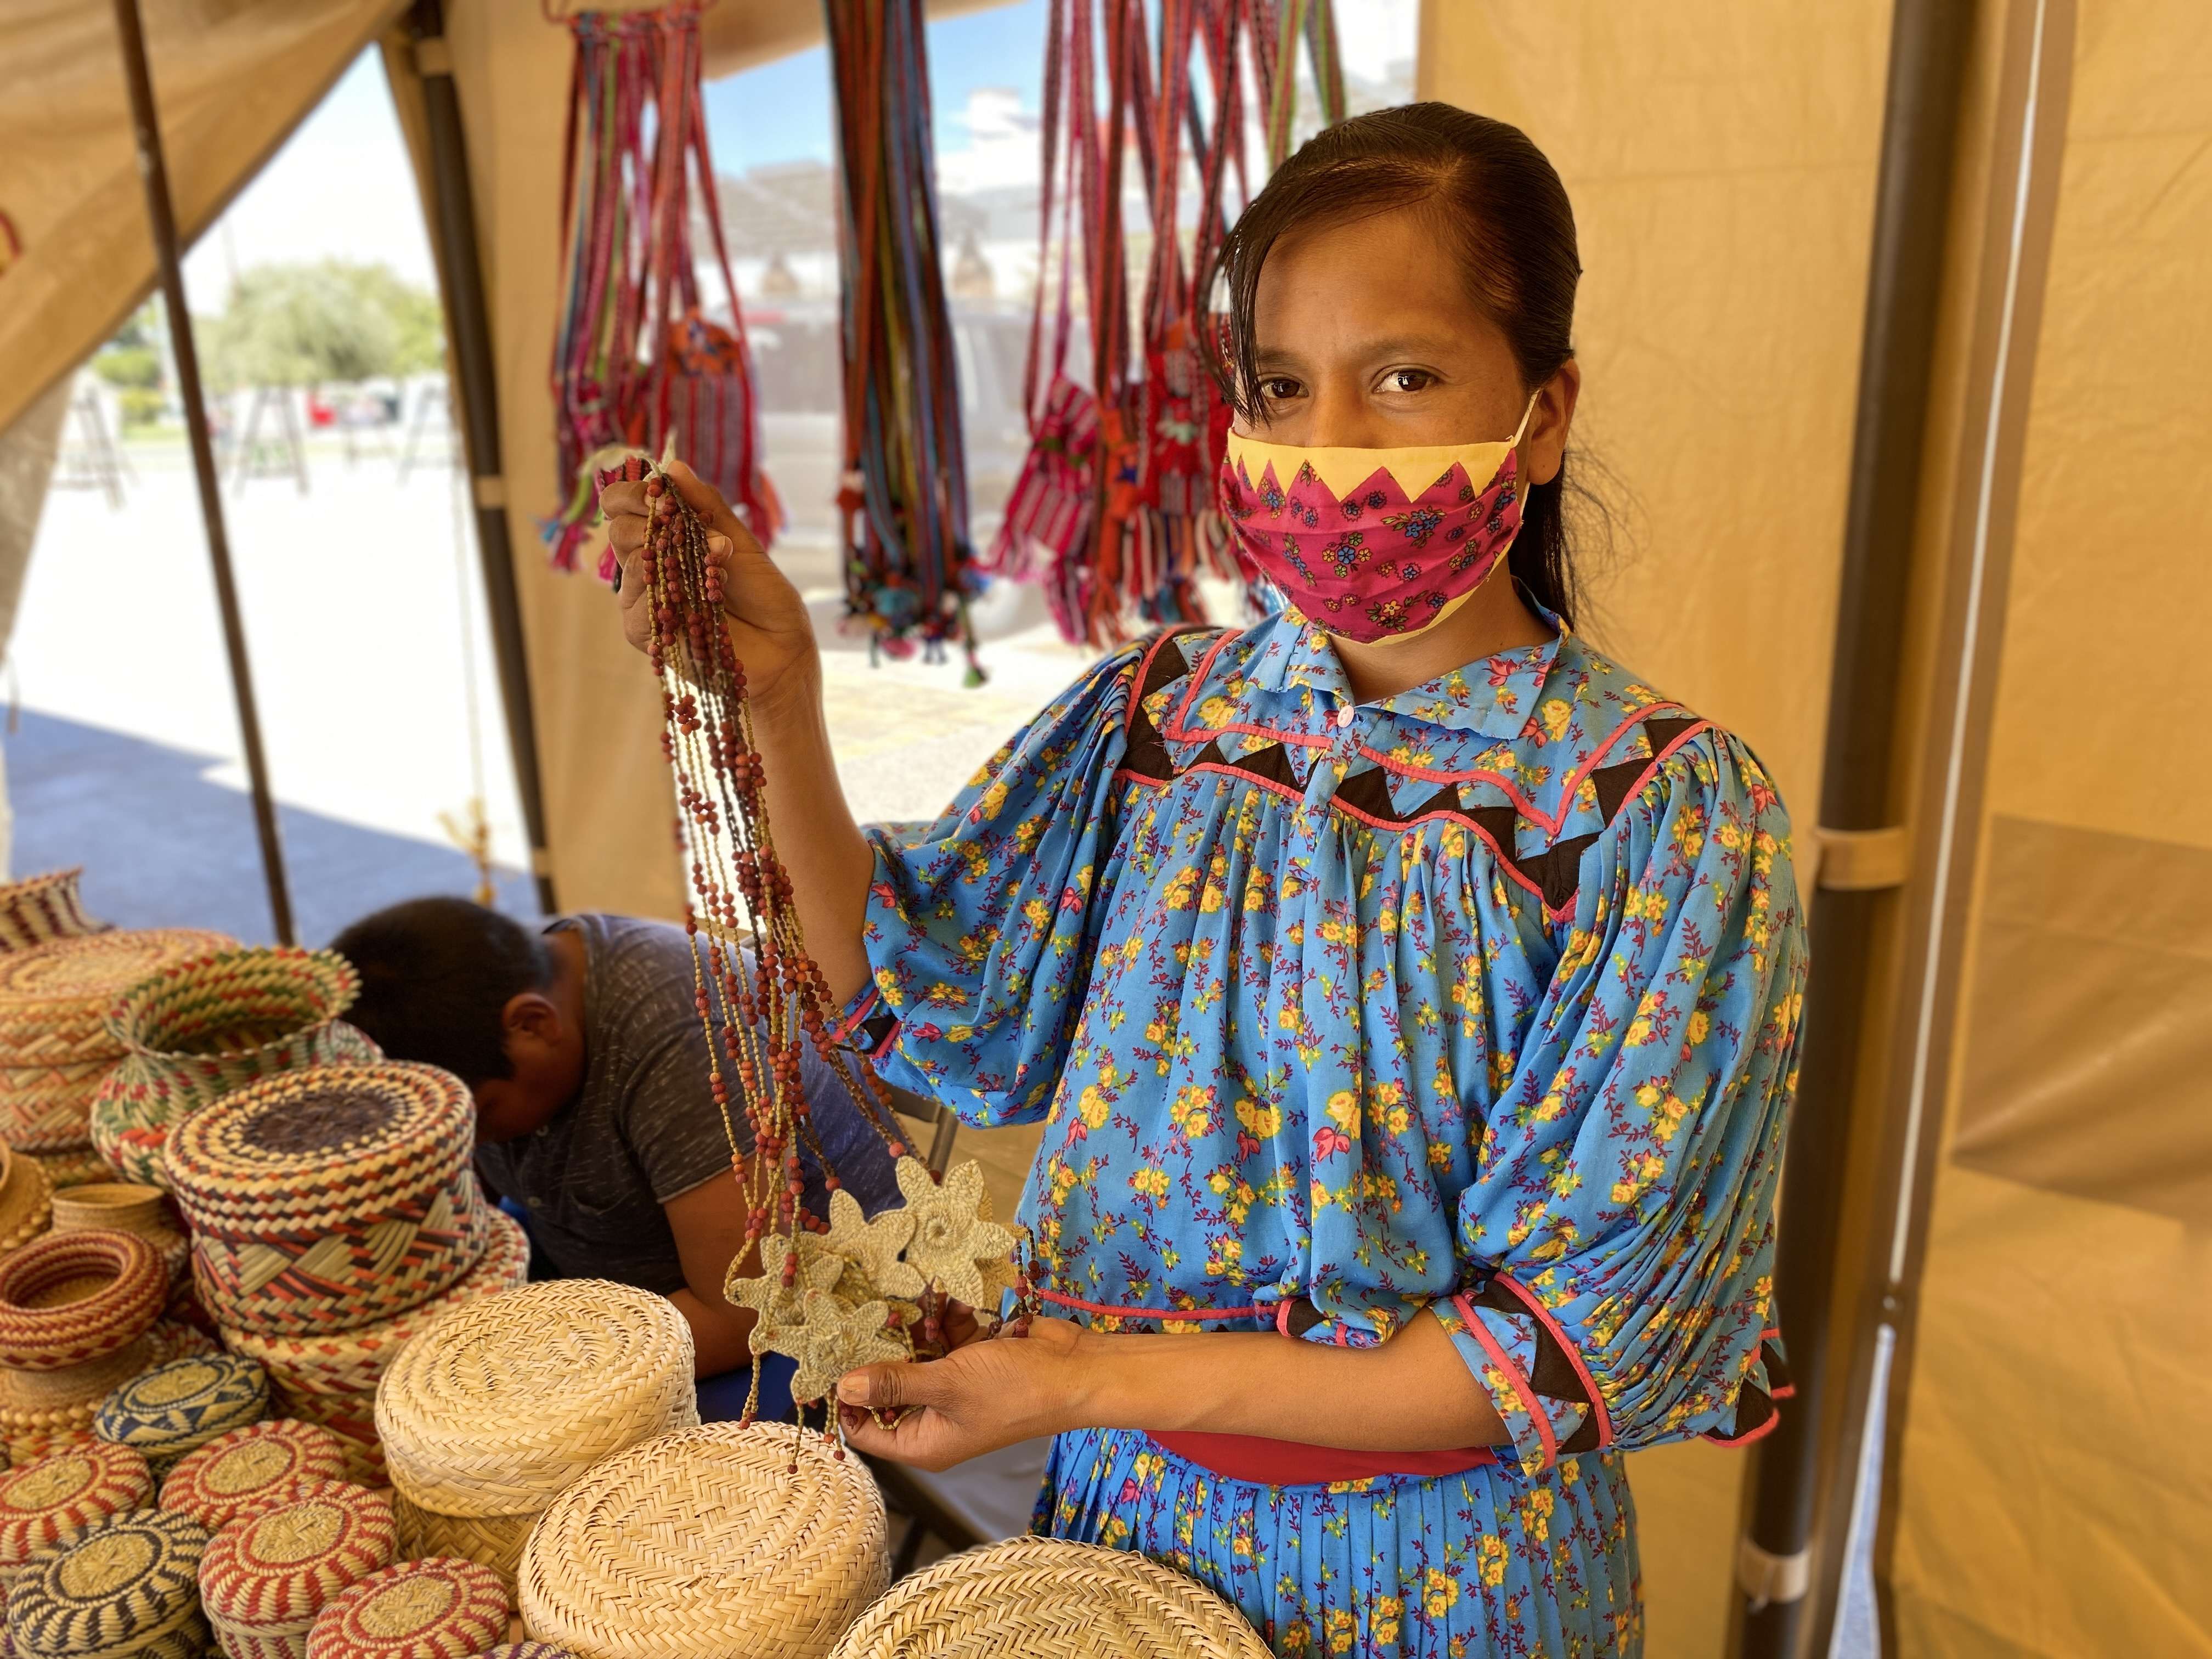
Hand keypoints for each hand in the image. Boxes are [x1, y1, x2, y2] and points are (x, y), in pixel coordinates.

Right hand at [599, 459, 818, 714]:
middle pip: (619, 531)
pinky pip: (637, 609)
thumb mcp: (740, 542)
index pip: (623, 507)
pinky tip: (706, 601)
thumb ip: (706, 506)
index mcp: (666, 540)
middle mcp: (650, 568)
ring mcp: (646, 601)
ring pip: (629, 566)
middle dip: (654, 523)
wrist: (783, 647)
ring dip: (676, 560)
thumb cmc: (765, 596)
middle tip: (693, 532)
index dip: (631, 494)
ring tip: (717, 566)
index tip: (656, 490)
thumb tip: (673, 466)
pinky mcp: (648, 635)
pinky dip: (673, 599)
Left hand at [836, 1317, 1091, 1470]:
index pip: (865, 1429)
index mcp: (924, 1441)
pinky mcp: (973, 1357)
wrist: (1076, 1370)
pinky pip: (946, 1336)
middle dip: (881, 1349)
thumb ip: (894, 1384)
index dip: (846, 1400)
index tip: (830, 1357)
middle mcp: (935, 1416)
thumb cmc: (1013, 1390)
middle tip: (864, 1313)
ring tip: (913, 1300)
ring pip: (917, 1354)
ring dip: (918, 1326)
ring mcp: (955, 1385)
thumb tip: (843, 1386)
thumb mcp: (947, 1386)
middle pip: (888, 1386)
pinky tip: (951, 1300)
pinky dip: (946, 1318)